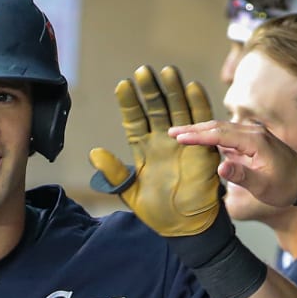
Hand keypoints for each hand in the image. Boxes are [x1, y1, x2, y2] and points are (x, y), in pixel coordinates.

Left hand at [89, 65, 220, 236]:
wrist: (184, 226)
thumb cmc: (157, 211)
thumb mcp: (130, 193)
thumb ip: (114, 173)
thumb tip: (94, 153)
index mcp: (143, 148)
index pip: (134, 119)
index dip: (129, 102)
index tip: (123, 85)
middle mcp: (162, 140)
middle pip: (156, 108)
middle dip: (150, 89)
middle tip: (144, 70)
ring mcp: (183, 142)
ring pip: (178, 110)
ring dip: (173, 91)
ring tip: (168, 71)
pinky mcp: (202, 148)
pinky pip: (202, 123)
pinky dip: (199, 105)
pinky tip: (193, 88)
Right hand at [169, 120, 296, 209]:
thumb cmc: (286, 186)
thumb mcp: (263, 185)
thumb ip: (241, 175)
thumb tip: (220, 168)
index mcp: (255, 140)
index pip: (220, 134)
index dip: (198, 135)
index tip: (178, 137)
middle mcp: (253, 132)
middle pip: (217, 126)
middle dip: (193, 129)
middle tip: (171, 131)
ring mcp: (253, 135)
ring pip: (221, 129)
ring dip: (200, 131)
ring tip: (179, 134)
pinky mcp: (251, 141)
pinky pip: (227, 135)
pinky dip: (211, 136)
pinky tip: (198, 140)